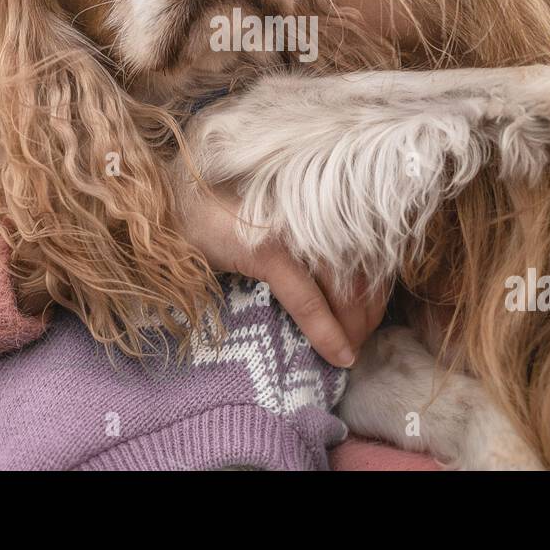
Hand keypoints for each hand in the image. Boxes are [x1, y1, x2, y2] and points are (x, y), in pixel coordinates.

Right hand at [172, 177, 386, 367]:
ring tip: (350, 350)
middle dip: (369, 312)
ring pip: (343, 288)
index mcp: (320, 195)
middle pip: (364, 269)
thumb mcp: (273, 212)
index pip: (371, 245)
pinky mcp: (267, 250)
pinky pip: (308, 300)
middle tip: (362, 340)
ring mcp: (291, 228)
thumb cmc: (219, 205)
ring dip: (354, 328)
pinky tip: (339, 355)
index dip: (379, 285)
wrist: (170, 199)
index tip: (373, 314)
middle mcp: (313, 207)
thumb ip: (306, 230)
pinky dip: (327, 332)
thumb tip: (342, 270)